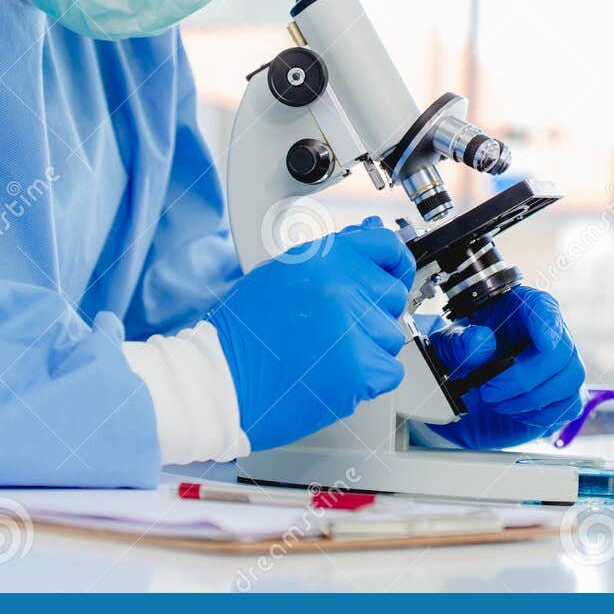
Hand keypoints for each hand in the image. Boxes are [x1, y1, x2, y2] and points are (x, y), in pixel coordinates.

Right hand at [208, 218, 412, 450]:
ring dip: (367, 348)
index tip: (390, 276)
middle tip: (333, 330)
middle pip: (392, 296)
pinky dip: (369, 378)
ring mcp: (353, 327)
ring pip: (391, 336)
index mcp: (324, 256)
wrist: (220, 381)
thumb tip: (372, 232)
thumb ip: (333, 256)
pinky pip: (390, 370)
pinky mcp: (359, 368)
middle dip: (371, 314)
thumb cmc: (243, 334)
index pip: (387, 247)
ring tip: (324, 354)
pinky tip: (333, 375)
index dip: (393, 266)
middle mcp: (342, 285)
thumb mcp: (282, 274)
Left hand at [422, 284, 584, 450]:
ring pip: (567, 382)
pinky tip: (516, 409)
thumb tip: (481, 343)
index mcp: (524, 308)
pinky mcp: (567, 393)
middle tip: (490, 390)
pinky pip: (568, 406)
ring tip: (498, 401)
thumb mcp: (452, 343)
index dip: (547, 324)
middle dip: (522, 379)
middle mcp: (552, 332)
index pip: (544, 308)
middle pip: (559, 353)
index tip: (542, 342)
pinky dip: (538, 414)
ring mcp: (565, 363)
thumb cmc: (470, 350)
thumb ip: (461, 341)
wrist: (473, 377)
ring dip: (529, 400)